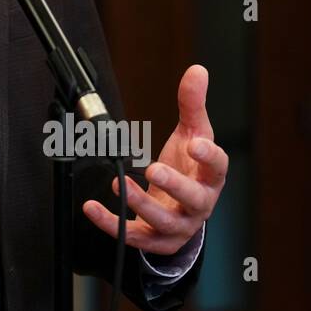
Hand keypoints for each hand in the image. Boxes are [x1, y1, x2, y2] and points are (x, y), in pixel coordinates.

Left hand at [81, 64, 225, 255]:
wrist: (183, 209)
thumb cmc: (189, 169)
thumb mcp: (193, 134)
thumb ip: (192, 104)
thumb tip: (197, 70)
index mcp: (210, 177)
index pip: (218, 168)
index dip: (209, 156)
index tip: (195, 143)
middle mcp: (198, 204)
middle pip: (193, 199)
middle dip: (174, 185)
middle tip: (153, 169)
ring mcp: (178, 224)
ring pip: (164, 221)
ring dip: (141, 205)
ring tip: (119, 185)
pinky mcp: (155, 239)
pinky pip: (134, 236)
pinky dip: (112, 224)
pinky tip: (92, 208)